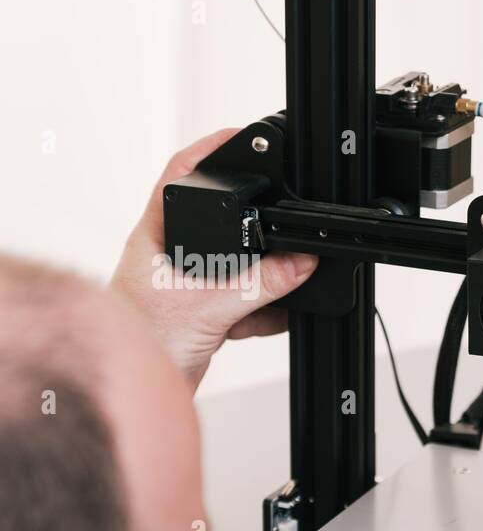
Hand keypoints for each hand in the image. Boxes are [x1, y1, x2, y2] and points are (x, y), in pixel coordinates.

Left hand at [109, 128, 318, 389]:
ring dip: (264, 282)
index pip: (182, 174)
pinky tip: (277, 319)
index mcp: (158, 234)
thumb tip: (301, 262)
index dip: (212, 150)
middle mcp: (171, 254)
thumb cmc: (142, 341)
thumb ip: (261, 283)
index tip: (244, 138)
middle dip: (258, 230)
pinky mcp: (202, 316)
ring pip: (238, 267)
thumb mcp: (212, 305)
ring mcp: (187, 285)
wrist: (134, 392)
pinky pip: (245, 303)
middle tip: (287, 220)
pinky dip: (264, 313)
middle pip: (221, 222)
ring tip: (286, 285)